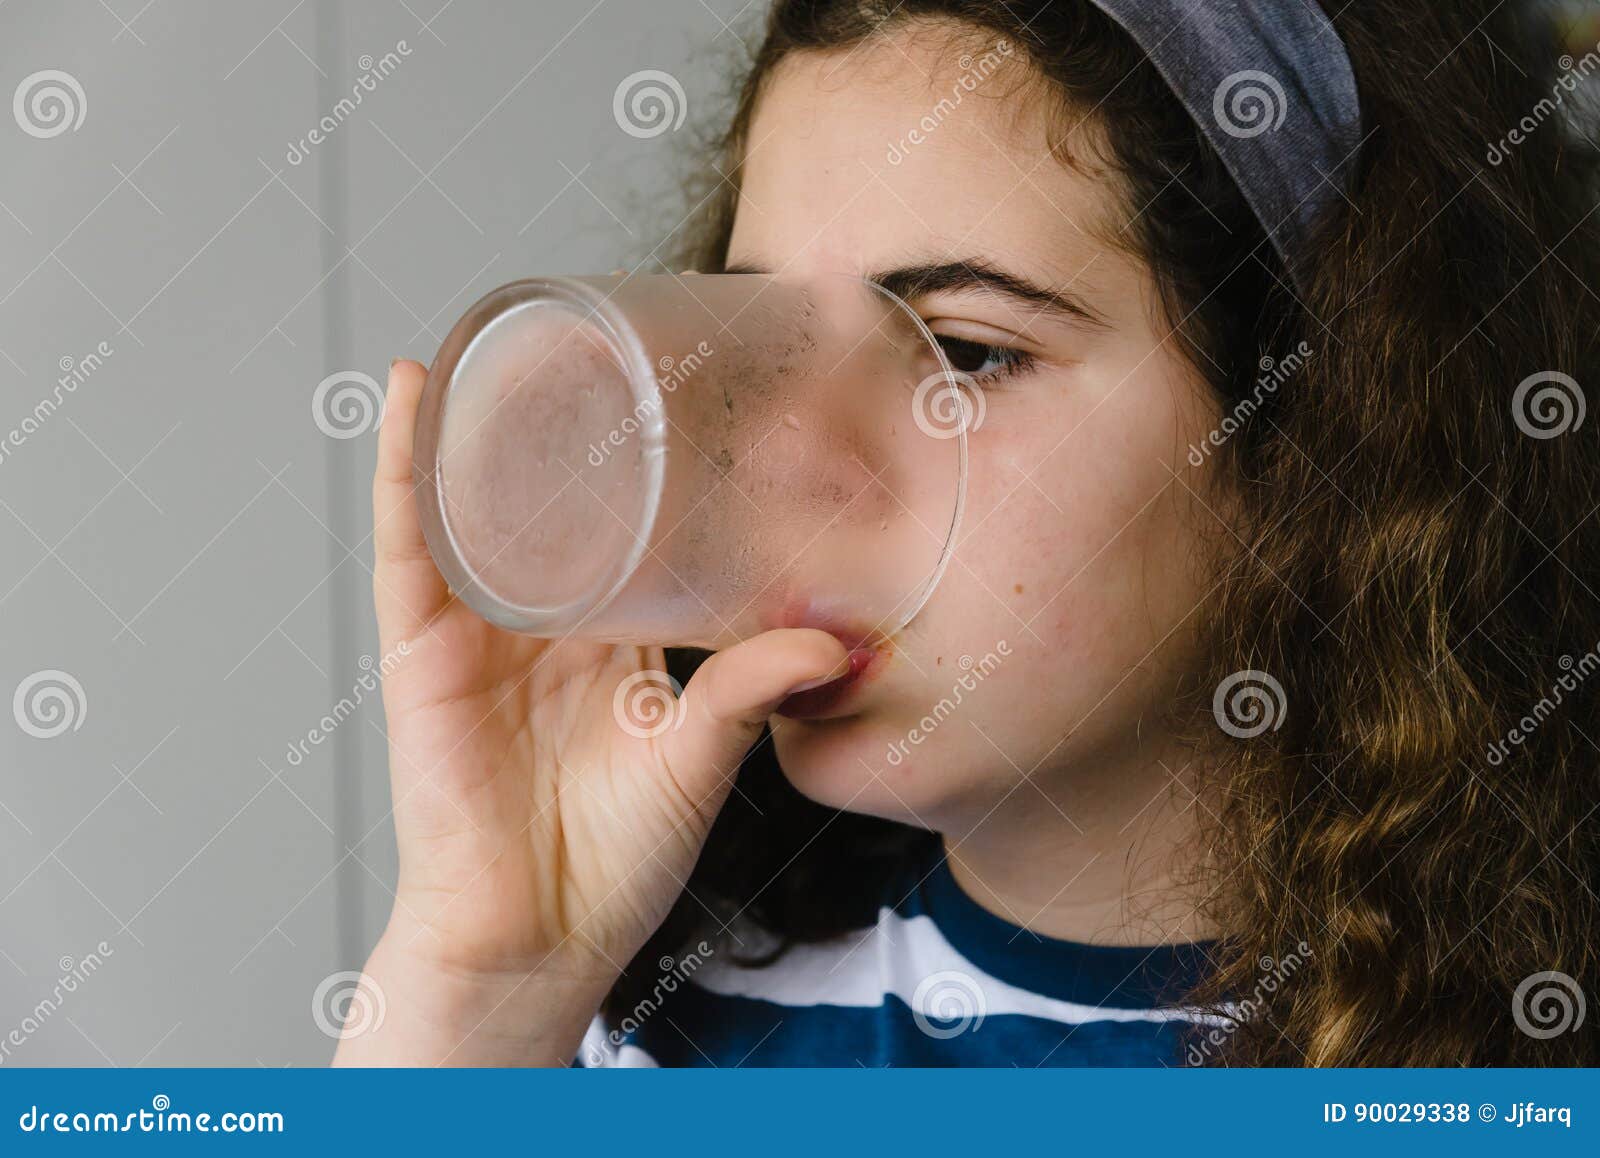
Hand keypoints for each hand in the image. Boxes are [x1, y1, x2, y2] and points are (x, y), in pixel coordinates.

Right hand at [334, 360, 845, 1064]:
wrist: (539, 938)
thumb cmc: (616, 860)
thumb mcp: (702, 759)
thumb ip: (751, 691)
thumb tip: (833, 644)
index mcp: (613, 637)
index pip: (633, 523)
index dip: (652, 459)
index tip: (689, 386)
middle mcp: (545, 619)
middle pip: (548, 496)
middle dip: (563, 418)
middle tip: (598, 324)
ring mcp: (480, 628)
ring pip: (475, 501)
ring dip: (478, 415)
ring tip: (500, 325)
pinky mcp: (425, 648)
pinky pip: (413, 542)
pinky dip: (409, 468)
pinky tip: (421, 392)